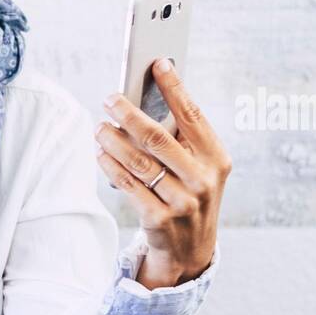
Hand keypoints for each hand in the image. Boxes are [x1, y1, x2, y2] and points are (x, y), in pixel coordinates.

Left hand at [94, 58, 230, 288]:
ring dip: (113, 140)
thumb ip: (181, 141)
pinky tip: (101, 153)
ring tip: (99, 127)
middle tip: (110, 99)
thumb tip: (146, 100)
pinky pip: (128, 185)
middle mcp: (202, 180)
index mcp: (216, 159)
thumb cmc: (190, 196)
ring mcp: (182, 202)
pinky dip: (110, 166)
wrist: (190, 251)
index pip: (193, 115)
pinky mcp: (159, 220)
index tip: (158, 63)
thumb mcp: (198, 169)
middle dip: (130, 114)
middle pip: (158, 138)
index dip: (175, 87)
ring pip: (139, 162)